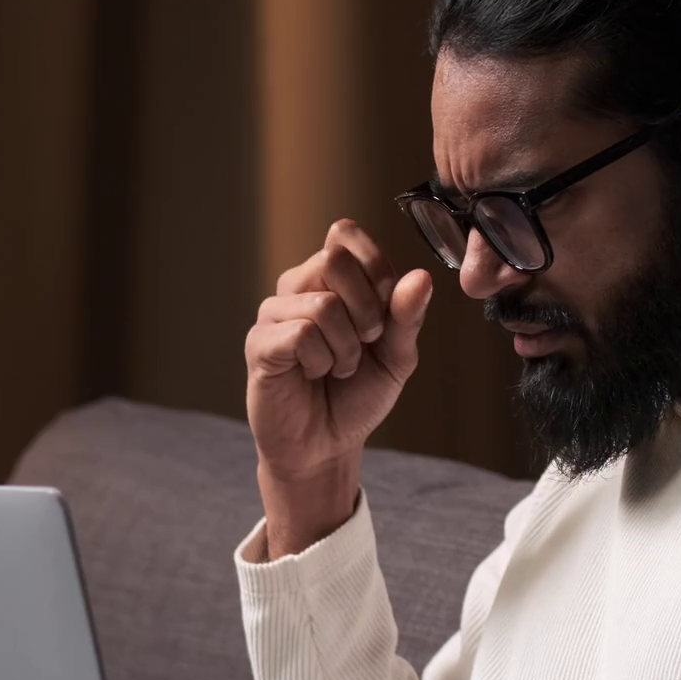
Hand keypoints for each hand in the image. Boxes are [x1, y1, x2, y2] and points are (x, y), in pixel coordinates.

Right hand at [245, 220, 432, 554]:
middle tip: (364, 342)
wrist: (327, 445)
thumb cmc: (358, 395)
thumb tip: (421, 277)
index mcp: (332, 278)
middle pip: (333, 258)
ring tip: (338, 367)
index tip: (384, 311)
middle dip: (366, 309)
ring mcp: (274, 312)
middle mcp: (299, 286)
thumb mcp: (397, 356)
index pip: (345, 234)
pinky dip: (321, 360)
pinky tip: (314, 375)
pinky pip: (301, 333)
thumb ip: (407, 317)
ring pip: (322, 303)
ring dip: (346, 346)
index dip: (375, 269)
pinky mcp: (259, 343)